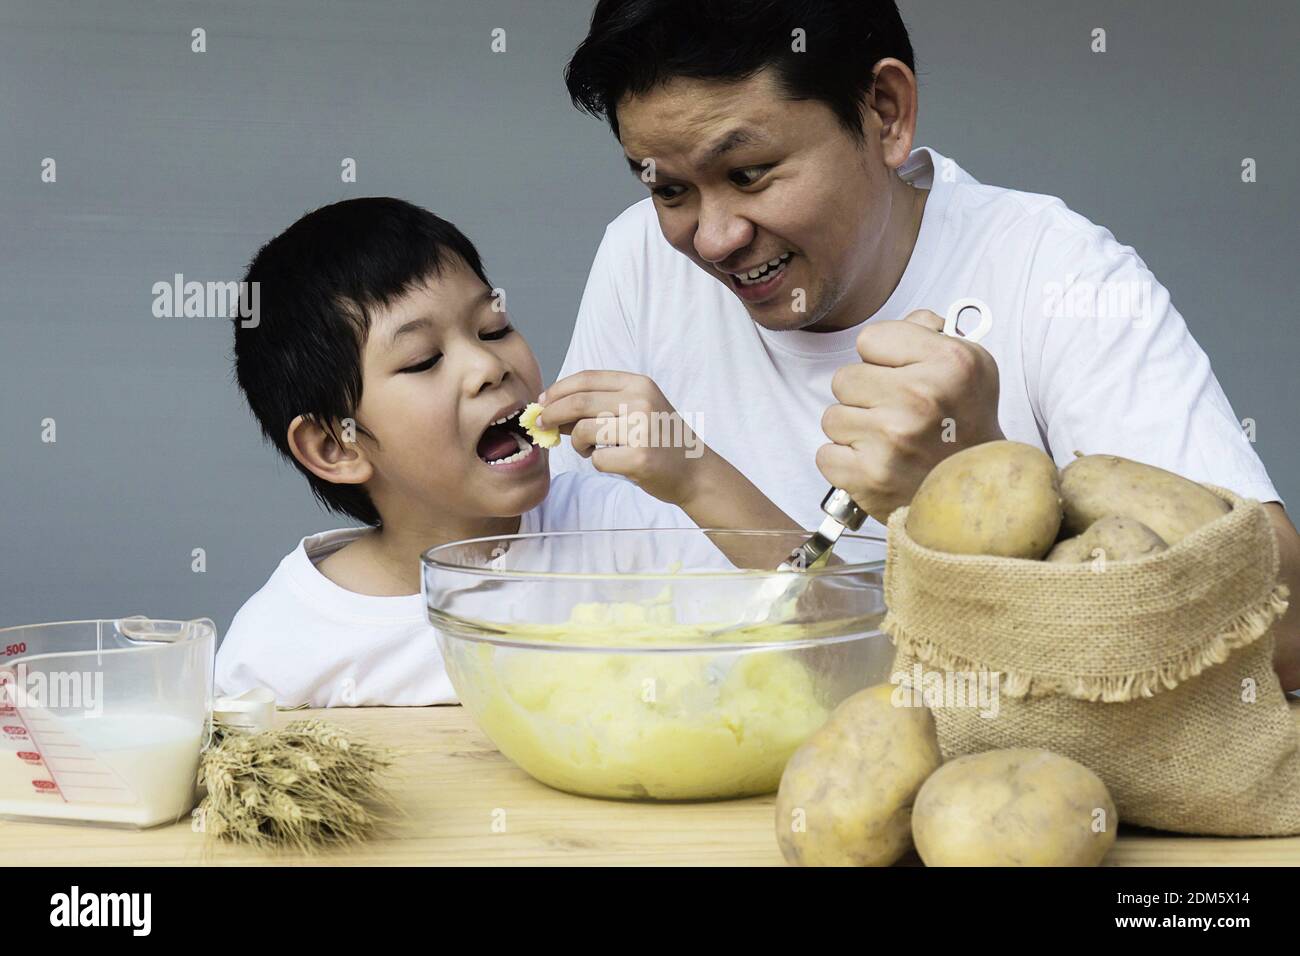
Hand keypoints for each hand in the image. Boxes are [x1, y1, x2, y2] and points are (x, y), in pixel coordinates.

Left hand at [537, 371, 708, 505]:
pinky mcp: (639, 458)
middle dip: (552, 414)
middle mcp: (641, 401)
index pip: (586, 378)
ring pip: (584, 431)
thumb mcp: (636, 411)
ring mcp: (642, 430)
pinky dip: (596, 462)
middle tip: (541, 425)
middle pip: (578, 402)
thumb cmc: (659, 440)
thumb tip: (550, 409)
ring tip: (589, 449)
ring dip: (577, 443)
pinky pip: (597, 458)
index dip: (558, 389)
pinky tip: (614, 461)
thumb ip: (597, 406)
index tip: (543, 402)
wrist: (694, 470)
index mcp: (639, 384)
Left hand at [816, 309, 1003, 521]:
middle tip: (896, 415)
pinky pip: (825, 455)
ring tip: (888, 442)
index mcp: (948, 362)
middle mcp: (919, 398)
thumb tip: (906, 321)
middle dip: (864, 396)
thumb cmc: (966, 427)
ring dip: (854, 430)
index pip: (869, 338)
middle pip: (844, 378)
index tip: (903, 376)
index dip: (883, 359)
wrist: (977, 495)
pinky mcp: (870, 476)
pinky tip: (875, 464)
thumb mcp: (970, 366)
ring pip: (832, 417)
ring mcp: (892, 439)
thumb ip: (930, 332)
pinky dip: (845, 463)